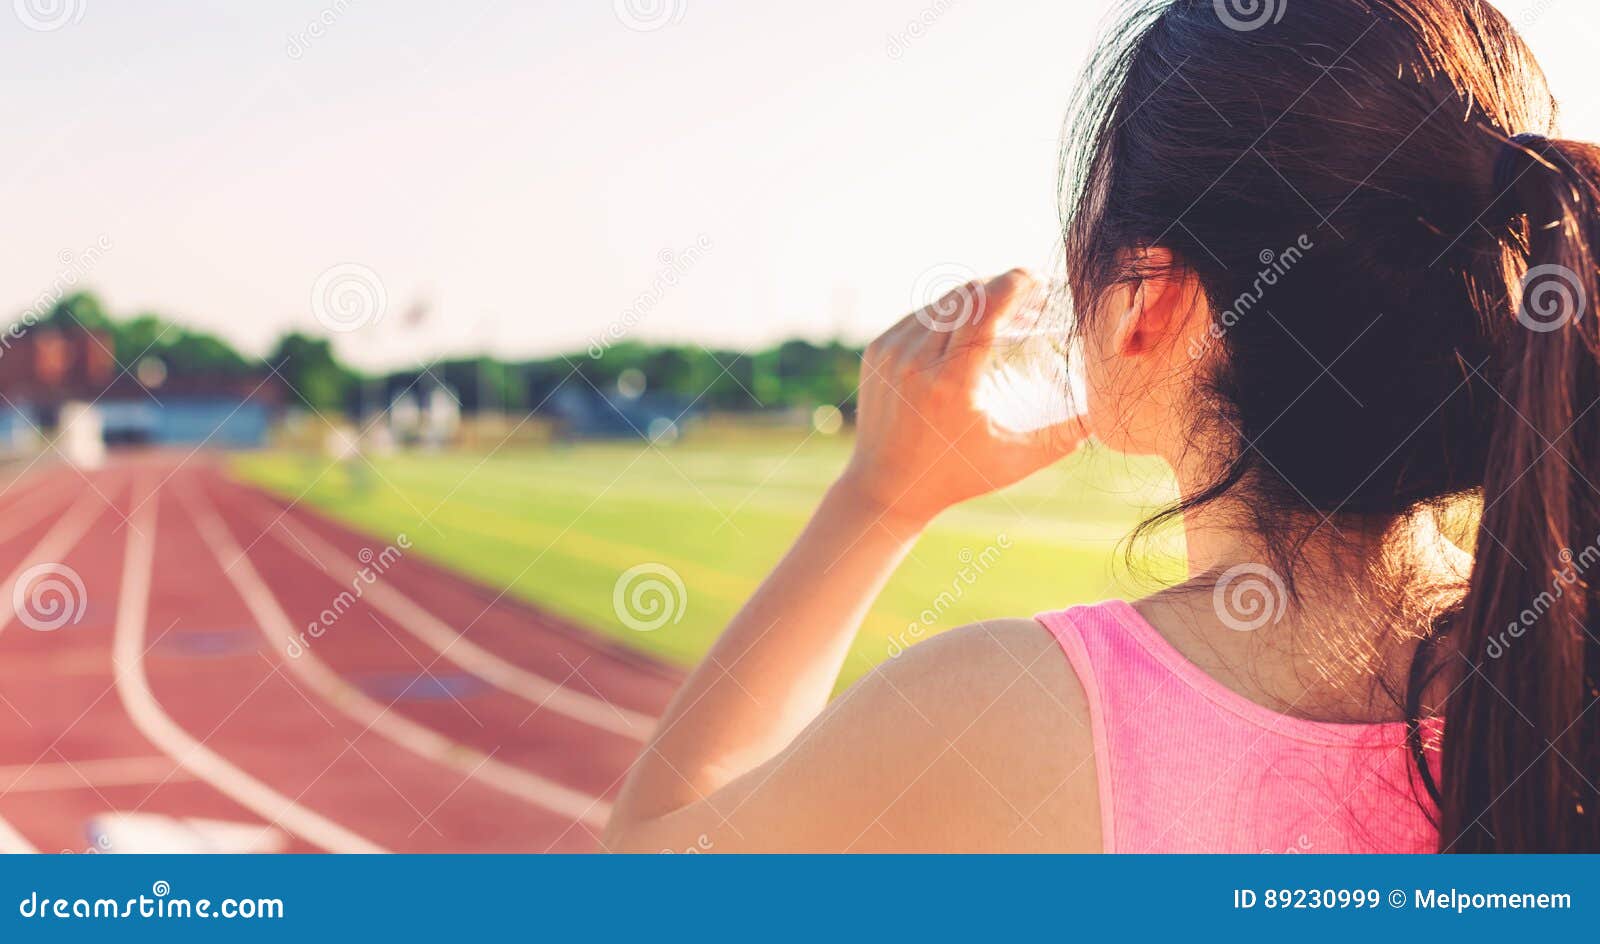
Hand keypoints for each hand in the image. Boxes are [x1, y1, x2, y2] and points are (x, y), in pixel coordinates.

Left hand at [838, 268, 1088, 524]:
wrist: (885, 487)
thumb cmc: (956, 477)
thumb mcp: (1016, 460)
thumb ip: (1065, 436)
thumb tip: (1107, 412)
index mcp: (952, 382)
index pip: (987, 305)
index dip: (1016, 282)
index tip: (1039, 279)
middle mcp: (916, 361)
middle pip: (968, 294)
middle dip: (1001, 287)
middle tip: (1028, 296)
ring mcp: (892, 353)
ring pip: (942, 301)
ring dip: (974, 298)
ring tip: (1000, 310)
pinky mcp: (877, 352)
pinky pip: (918, 315)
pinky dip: (946, 314)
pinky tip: (965, 325)